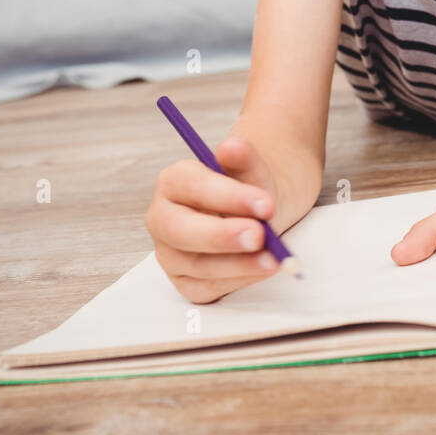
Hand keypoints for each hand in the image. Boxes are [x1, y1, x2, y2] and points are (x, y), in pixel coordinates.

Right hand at [145, 137, 280, 302]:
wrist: (255, 213)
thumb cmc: (246, 191)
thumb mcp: (250, 170)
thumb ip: (243, 158)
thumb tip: (233, 146)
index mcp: (173, 181)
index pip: (192, 186)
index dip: (228, 197)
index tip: (265, 203)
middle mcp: (163, 218)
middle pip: (180, 231)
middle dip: (222, 236)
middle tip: (260, 235)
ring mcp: (170, 253)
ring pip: (195, 265)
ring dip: (237, 264)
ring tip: (272, 258)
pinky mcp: (184, 280)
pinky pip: (206, 288)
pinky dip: (236, 281)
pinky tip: (260, 270)